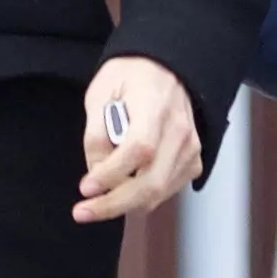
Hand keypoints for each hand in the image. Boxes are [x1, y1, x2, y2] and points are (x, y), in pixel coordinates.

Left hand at [75, 57, 199, 223]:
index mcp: (155, 107)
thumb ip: (96, 134)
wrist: (166, 66)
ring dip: (125, 205)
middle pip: (151, 182)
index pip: (139, 150)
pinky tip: (124, 188)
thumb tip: (95, 171)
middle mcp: (179, 131)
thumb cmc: (131, 75)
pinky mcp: (193, 159)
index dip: (111, 174)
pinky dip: (143, 197)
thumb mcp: (101, 92)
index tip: (86, 187)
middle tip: (83, 212)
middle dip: (113, 204)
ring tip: (97, 201)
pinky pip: (167, 190)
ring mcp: (191, 148)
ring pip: (158, 193)